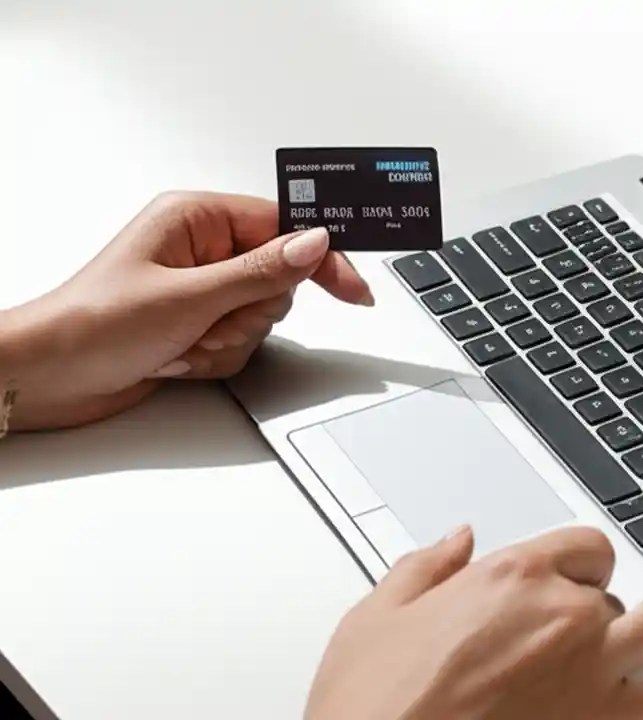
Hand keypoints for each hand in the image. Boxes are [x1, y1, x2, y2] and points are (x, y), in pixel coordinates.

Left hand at [0, 191, 372, 429]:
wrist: (50, 378)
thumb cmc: (93, 324)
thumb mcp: (189, 296)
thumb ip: (261, 271)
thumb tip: (315, 244)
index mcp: (196, 219)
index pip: (285, 227)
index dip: (321, 258)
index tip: (353, 288)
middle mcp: (202, 249)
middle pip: (279, 279)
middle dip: (250, 313)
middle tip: (211, 322)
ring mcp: (201, 289)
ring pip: (263, 317)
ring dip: (229, 340)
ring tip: (183, 342)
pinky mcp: (198, 324)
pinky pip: (242, 343)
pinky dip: (215, 357)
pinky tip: (177, 357)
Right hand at [305, 526, 642, 719]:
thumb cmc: (373, 707)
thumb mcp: (376, 617)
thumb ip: (425, 567)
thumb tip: (457, 539)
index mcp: (512, 576)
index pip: (581, 546)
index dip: (576, 567)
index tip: (563, 586)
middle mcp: (565, 615)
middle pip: (617, 589)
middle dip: (600, 607)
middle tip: (572, 639)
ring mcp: (597, 672)